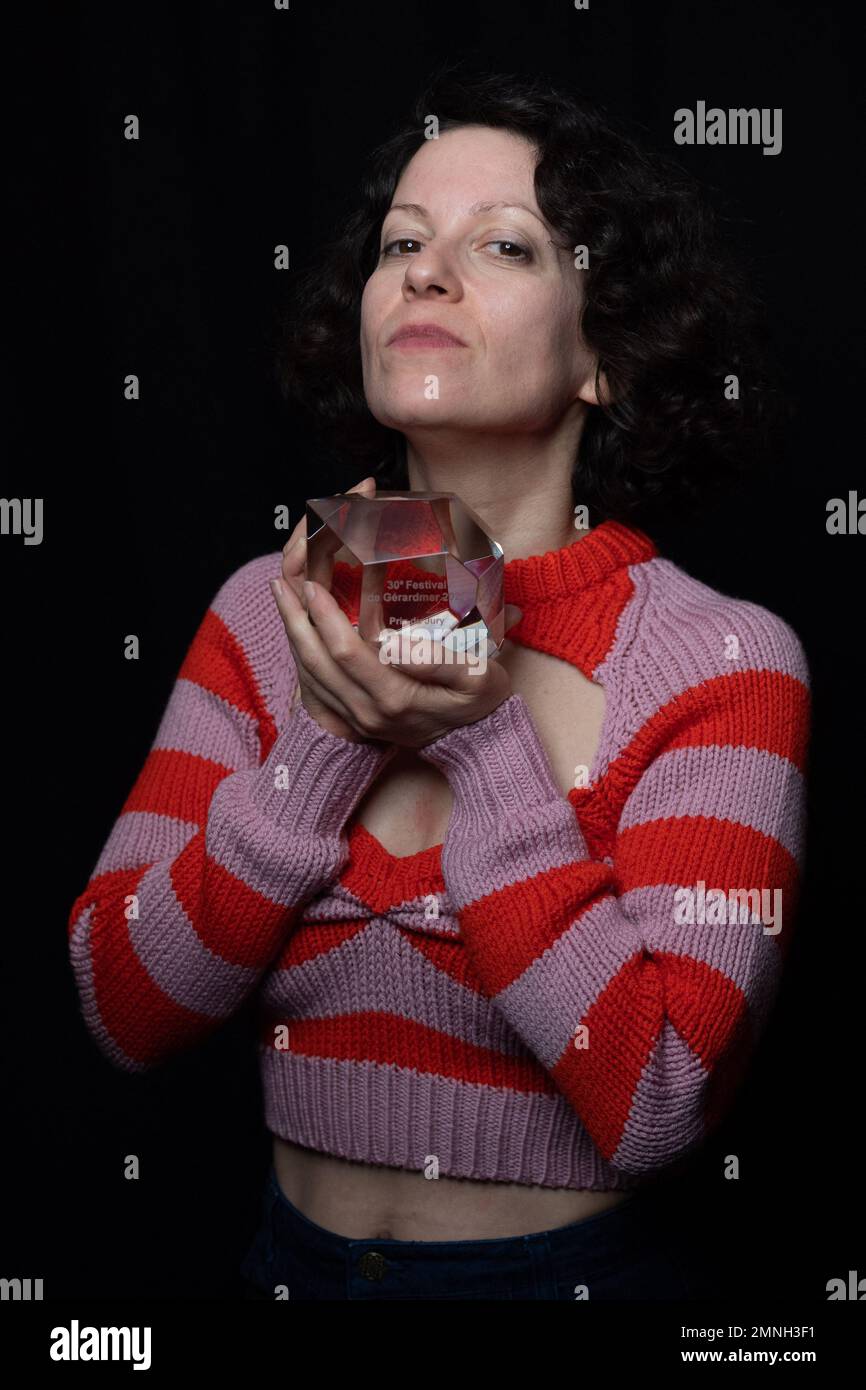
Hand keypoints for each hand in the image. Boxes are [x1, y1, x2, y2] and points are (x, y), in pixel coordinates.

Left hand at [269, 480, 522, 748]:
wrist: (478, 743)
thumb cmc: (480, 703)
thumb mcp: (476, 678)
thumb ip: (437, 660)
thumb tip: (397, 642)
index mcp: (394, 698)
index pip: (345, 652)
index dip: (326, 617)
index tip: (313, 586)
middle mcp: (367, 713)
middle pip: (317, 664)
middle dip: (296, 621)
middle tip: (281, 584)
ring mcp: (358, 719)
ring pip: (311, 676)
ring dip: (294, 635)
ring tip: (283, 598)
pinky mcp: (355, 720)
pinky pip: (317, 687)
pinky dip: (303, 655)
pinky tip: (299, 630)